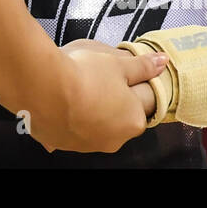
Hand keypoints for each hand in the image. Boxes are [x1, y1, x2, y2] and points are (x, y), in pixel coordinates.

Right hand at [27, 40, 167, 153]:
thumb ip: (142, 66)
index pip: (138, 104)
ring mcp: (85, 145)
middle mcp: (113, 140)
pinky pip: (67, 130)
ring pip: (91, 125)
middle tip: (93, 78)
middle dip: (108, 101)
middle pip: (115, 118)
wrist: (44, 86)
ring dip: (86, 111)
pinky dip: (65, 118)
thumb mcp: (118, 63)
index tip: (115, 76)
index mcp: (133, 121)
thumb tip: (163, 62)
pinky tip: (57, 101)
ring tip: (72, 87)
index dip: (128, 86)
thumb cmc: (85, 74)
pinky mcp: (61, 143)